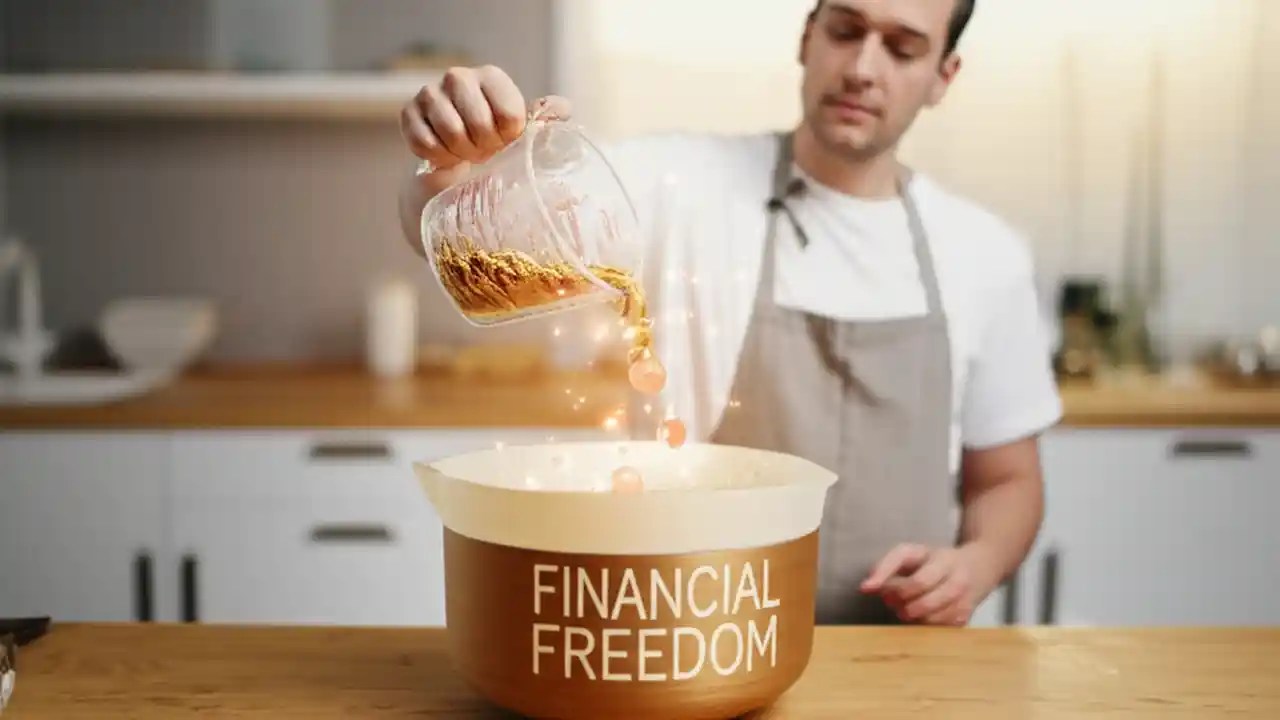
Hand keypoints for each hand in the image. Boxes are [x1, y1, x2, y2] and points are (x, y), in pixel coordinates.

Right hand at [399, 65, 570, 173]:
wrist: (457, 156)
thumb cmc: (497, 138)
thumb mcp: (527, 127)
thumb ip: (549, 115)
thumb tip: (561, 110)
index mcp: (492, 77)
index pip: (510, 115)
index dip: (510, 139)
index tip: (507, 141)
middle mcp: (459, 77)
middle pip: (479, 125)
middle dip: (485, 149)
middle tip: (485, 152)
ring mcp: (430, 93)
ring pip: (451, 134)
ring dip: (462, 154)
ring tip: (466, 153)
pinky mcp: (409, 113)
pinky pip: (426, 143)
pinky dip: (439, 158)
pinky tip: (445, 154)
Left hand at [860, 543, 993, 625]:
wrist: (980, 569)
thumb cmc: (936, 562)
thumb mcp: (915, 554)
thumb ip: (888, 566)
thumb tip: (865, 588)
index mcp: (939, 556)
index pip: (906, 558)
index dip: (883, 572)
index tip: (865, 588)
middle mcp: (955, 574)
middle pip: (918, 586)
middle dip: (897, 596)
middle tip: (890, 600)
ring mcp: (963, 597)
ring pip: (926, 612)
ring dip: (908, 612)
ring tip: (905, 606)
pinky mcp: (965, 617)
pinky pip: (935, 626)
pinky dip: (922, 623)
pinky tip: (921, 614)